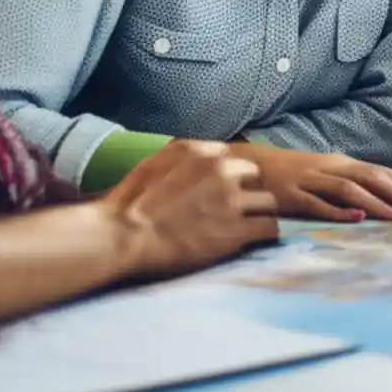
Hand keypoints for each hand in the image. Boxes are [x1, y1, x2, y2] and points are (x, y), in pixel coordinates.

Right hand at [98, 140, 279, 277]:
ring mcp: (231, 199)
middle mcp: (221, 169)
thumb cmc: (127, 205)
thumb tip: (203, 160)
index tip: (222, 190)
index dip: (230, 176)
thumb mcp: (153, 164)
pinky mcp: (237, 229)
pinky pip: (269, 228)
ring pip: (268, 202)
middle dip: (247, 191)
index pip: (233, 157)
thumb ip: (184, 160)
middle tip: (235, 209)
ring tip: (245, 227)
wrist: (121, 237)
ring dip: (258, 214)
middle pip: (254, 175)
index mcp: (199, 151)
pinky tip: (251, 240)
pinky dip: (263, 235)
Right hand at [230, 143, 391, 222]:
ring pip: (348, 189)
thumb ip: (352, 181)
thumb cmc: (295, 173)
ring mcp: (310, 180)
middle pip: (370, 178)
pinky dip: (338, 211)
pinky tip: (357, 219)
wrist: (250, 166)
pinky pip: (317, 203)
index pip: (379, 172)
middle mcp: (330, 167)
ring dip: (376, 203)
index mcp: (341, 162)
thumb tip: (386, 195)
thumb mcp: (327, 172)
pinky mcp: (291, 195)